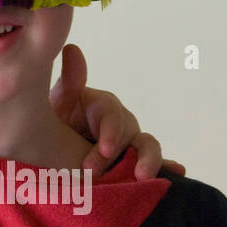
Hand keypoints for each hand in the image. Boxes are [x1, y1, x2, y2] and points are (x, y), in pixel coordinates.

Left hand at [50, 44, 184, 180]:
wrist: (49, 145)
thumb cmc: (53, 119)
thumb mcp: (58, 101)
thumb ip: (69, 81)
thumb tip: (72, 48)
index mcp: (103, 106)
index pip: (113, 117)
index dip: (111, 133)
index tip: (105, 151)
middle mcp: (120, 122)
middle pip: (132, 134)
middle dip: (125, 155)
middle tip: (117, 175)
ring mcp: (129, 141)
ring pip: (147, 147)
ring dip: (151, 161)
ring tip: (144, 178)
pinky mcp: (133, 159)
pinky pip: (156, 162)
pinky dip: (167, 167)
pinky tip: (177, 173)